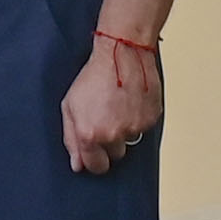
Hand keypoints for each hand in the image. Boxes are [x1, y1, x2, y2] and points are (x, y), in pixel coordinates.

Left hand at [59, 30, 161, 177]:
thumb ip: (71, 139)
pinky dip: (137, 117)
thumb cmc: (94, 75)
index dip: (94, 160)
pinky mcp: (150, 118)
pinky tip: (129, 100)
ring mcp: (134, 127)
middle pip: (114, 155)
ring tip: (117, 105)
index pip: (96, 166)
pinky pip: (143, 127)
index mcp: (90, 134)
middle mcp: (113, 135)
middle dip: (110, 143)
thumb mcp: (70, 106)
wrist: (121, 53)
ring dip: (124, 128)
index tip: (95, 153)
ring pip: (129, 140)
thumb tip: (77, 164)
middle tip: (106, 119)